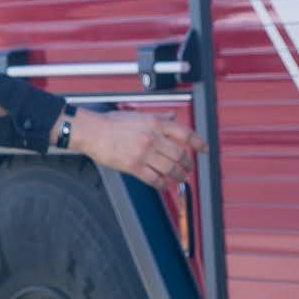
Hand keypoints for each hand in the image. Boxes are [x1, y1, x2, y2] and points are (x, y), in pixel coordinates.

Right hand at [57, 106, 200, 185]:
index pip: (185, 133)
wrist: (93, 132)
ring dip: (179, 175)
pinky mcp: (134, 167)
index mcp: (155, 123)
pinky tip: (165, 185)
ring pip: (170, 169)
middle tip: (189, 168)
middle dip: (188, 163)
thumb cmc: (112, 123)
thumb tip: (173, 116)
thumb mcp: (139, 114)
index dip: (198, 142)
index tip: (204, 149)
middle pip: (180, 154)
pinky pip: (154, 179)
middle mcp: (153, 138)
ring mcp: (144, 153)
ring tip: (181, 178)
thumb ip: (159, 117)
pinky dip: (163, 184)